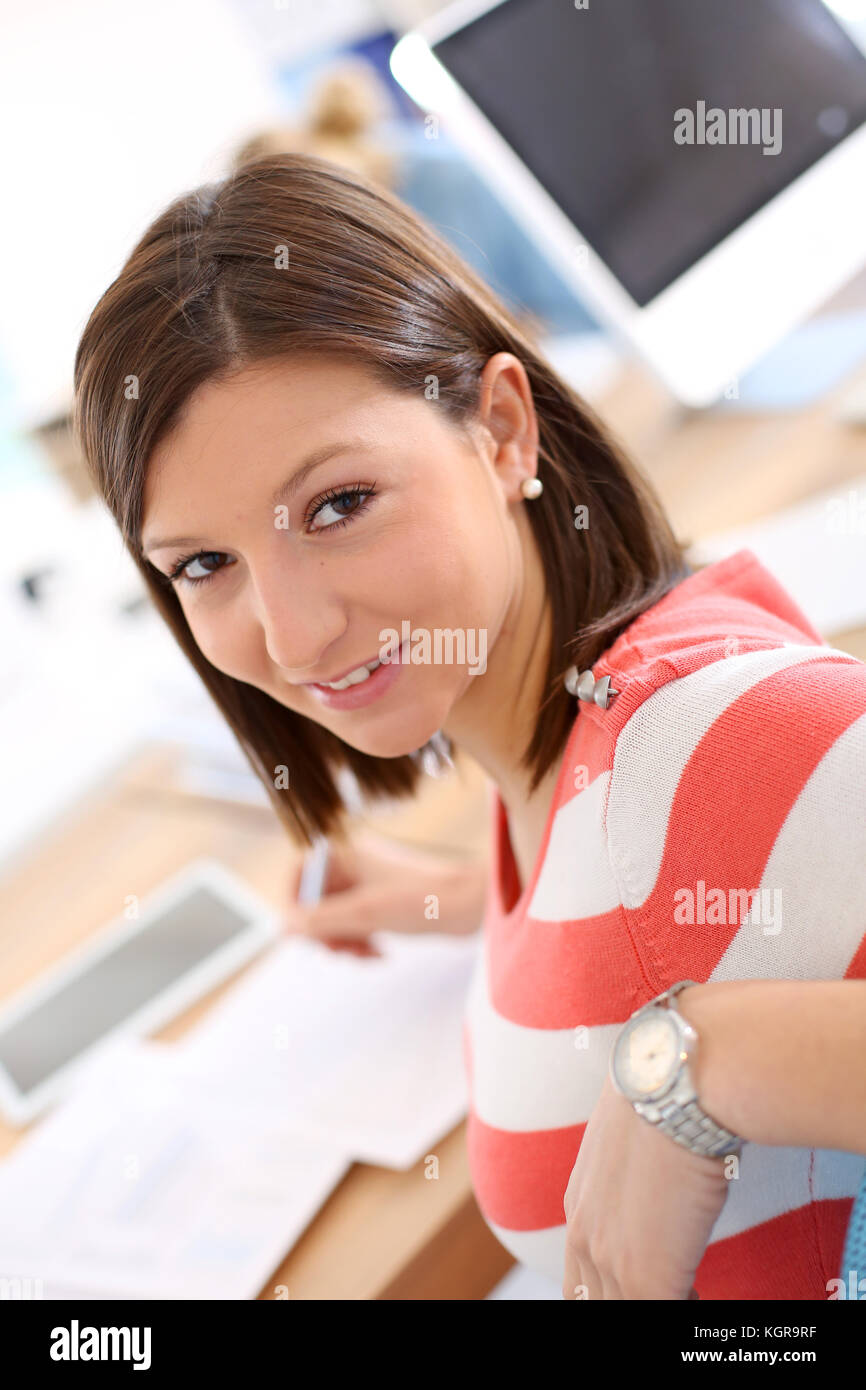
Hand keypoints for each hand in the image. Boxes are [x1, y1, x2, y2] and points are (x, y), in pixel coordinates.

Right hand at [282, 828, 487, 957]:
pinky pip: (357, 922)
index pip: (300, 872)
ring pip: (337, 914)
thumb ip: (320, 920)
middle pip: (316, 898)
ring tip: (364, 954)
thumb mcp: (364, 913)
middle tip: (340, 952)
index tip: (303, 933)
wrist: (471, 904)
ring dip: (344, 939)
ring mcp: (370, 881)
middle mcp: (356, 862)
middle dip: (325, 930)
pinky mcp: (385, 900)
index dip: (295, 903)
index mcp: (347, 851)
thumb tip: (283, 927)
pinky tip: (378, 953)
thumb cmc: (423, 899)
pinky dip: (361, 939)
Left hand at [562, 1072, 730, 1299]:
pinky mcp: (645, 1277)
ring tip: (687, 1290)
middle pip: (592, 1301)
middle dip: (627, 1299)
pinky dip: (683, 1308)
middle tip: (663, 1290)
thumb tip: (659, 1171)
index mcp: (579, 1208)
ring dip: (655, 1301)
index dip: (611, 1289)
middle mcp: (584, 1237)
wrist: (673, 1090)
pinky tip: (698, 1292)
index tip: (645, 1282)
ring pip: (621, 1309)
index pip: (581, 1277)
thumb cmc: (662, 1102)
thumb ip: (629, 1175)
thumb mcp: (630, 1139)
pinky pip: (660, 1313)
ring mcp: (610, 1260)